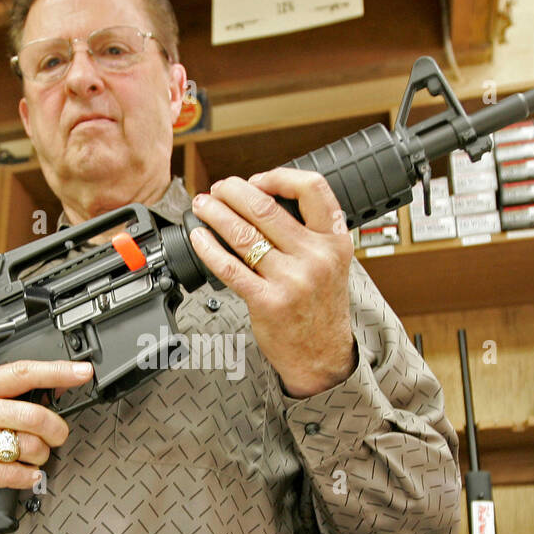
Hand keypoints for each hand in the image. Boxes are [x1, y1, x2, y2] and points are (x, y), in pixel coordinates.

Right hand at [0, 359, 92, 513]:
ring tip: (34, 457)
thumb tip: (53, 390)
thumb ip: (6, 396)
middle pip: (33, 415)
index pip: (22, 372)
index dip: (57, 372)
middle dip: (56, 430)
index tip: (82, 372)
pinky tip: (27, 475)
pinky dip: (27, 477)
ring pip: (26, 446)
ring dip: (41, 456)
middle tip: (58, 436)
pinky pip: (12, 473)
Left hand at [189, 168, 356, 397]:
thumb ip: (308, 233)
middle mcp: (315, 257)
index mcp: (334, 241)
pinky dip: (208, 247)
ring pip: (243, 232)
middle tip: (219, 189)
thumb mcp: (332, 263)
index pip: (312, 188)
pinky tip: (199, 238)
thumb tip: (263, 201)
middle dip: (233, 191)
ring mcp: (291, 280)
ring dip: (215, 213)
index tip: (258, 181)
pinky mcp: (267, 301)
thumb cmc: (321, 308)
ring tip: (203, 206)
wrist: (322, 356)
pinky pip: (229, 267)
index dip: (279, 177)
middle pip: (265, 207)